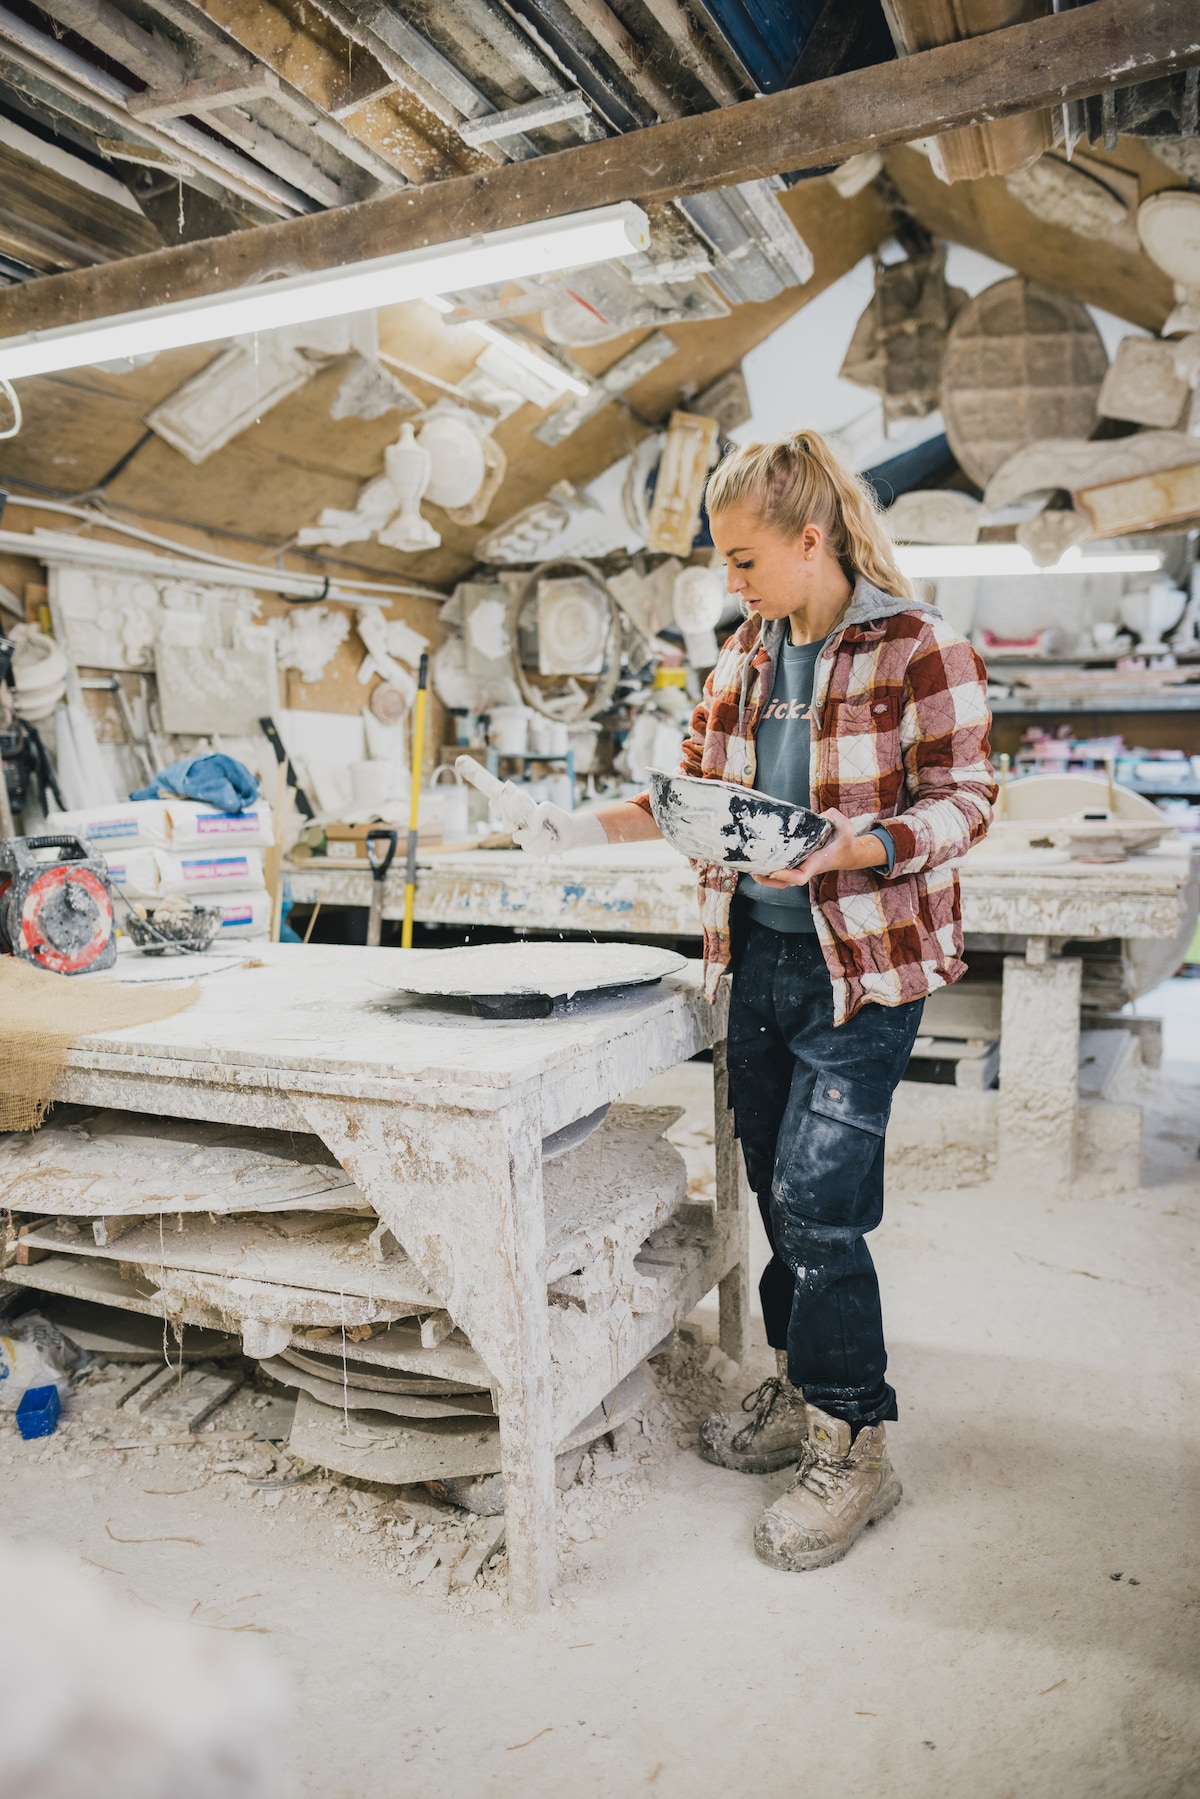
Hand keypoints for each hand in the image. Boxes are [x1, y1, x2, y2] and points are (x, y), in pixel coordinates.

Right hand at [512, 802, 607, 858]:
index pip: (508, 820)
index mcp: (522, 818)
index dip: (508, 824)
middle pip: (517, 837)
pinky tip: (552, 842)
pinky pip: (536, 852)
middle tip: (543, 831)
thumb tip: (531, 832)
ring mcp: (528, 842)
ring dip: (543, 840)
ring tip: (550, 834)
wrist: (570, 831)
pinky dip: (547, 846)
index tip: (514, 826)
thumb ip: (537, 816)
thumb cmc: (558, 817)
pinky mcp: (535, 851)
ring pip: (527, 846)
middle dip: (530, 835)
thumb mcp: (547, 809)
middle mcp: (522, 830)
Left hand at [753, 809, 885, 887]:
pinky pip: (783, 870)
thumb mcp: (845, 826)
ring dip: (766, 877)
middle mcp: (807, 867)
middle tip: (753, 871)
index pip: (801, 876)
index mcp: (817, 862)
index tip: (774, 871)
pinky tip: (758, 859)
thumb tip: (822, 815)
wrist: (850, 853)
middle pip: (785, 883)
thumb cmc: (846, 841)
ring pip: (782, 880)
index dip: (787, 876)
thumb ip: (833, 818)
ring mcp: (802, 867)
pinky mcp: (799, 863)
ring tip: (750, 866)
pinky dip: (770, 868)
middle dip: (768, 880)